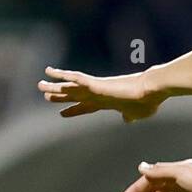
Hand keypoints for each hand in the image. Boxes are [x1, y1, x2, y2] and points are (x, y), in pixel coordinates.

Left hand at [37, 67, 162, 121]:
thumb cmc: (148, 102)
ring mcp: (96, 88)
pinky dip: (62, 74)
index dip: (74, 110)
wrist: (151, 92)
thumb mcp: (138, 114)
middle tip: (46, 97)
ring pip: (70, 87)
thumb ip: (130, 116)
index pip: (86, 106)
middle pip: (74, 96)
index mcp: (107, 102)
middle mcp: (99, 94)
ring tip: (40, 85)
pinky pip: (74, 77)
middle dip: (60, 97)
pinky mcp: (95, 83)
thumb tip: (126, 119)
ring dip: (54, 86)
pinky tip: (49, 71)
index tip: (62, 113)